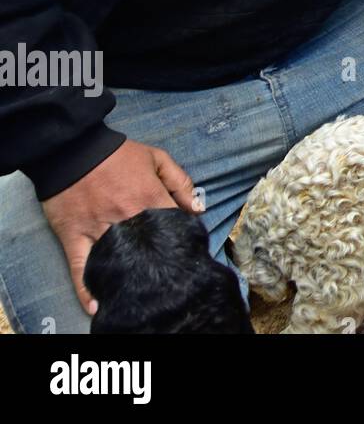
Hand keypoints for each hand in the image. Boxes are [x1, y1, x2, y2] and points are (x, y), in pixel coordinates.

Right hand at [41, 139, 200, 314]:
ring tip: (143, 289)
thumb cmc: (118, 155)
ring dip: (130, 275)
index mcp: (149, 198)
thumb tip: (198, 209)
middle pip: (149, 249)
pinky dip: (87, 287)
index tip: (187, 248)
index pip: (173, 226)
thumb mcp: (157, 158)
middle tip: (167, 273)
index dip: (182, 238)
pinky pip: (80, 267)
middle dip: (159, 261)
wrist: (74, 149)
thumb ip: (181, 181)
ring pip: (118, 260)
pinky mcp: (74, 237)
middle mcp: (126, 218)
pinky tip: (98, 304)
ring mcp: (98, 230)